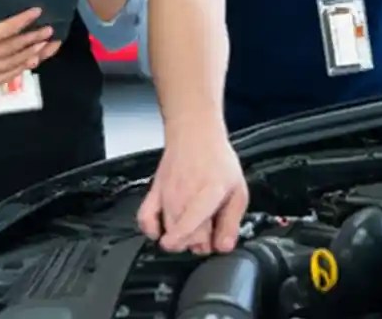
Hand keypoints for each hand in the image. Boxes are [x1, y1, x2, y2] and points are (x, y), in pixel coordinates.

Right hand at [136, 121, 248, 254]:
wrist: (194, 134)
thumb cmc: (216, 160)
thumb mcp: (237, 190)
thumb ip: (232, 221)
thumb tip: (224, 246)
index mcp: (207, 194)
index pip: (190, 226)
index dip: (197, 243)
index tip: (204, 247)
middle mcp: (183, 196)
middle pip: (183, 238)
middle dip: (197, 243)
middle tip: (208, 233)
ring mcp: (166, 196)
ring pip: (167, 232)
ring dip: (180, 238)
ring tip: (193, 227)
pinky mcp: (154, 193)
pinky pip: (144, 219)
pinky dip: (150, 230)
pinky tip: (162, 231)